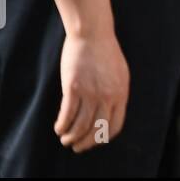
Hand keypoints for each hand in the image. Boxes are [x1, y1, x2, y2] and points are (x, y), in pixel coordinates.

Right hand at [55, 29, 128, 152]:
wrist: (92, 33)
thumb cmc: (104, 52)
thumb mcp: (119, 74)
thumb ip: (116, 92)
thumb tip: (110, 111)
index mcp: (121, 93)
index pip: (115, 126)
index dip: (103, 138)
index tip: (94, 141)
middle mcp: (108, 96)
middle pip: (97, 130)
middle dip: (85, 143)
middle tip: (76, 146)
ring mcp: (91, 92)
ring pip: (80, 126)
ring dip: (71, 136)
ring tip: (65, 138)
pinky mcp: (74, 88)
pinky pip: (67, 114)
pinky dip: (62, 125)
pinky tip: (58, 127)